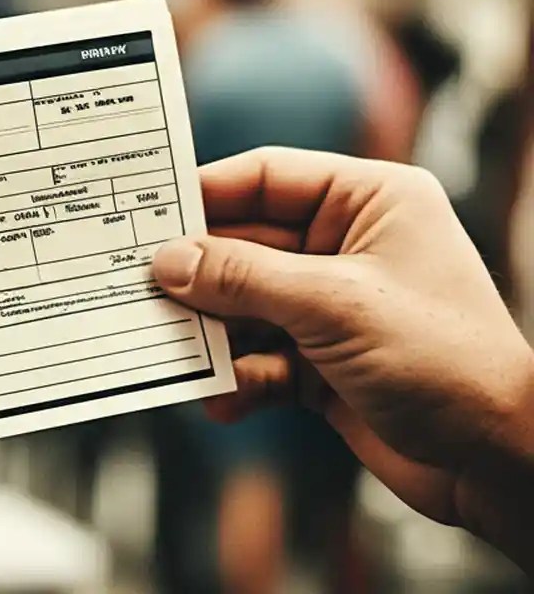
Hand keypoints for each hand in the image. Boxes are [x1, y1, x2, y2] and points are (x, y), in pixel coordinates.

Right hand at [152, 147, 533, 569]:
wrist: (496, 460)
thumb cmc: (445, 360)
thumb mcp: (333, 304)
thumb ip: (242, 277)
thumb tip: (169, 261)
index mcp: (369, 202)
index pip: (267, 178)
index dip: (206, 194)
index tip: (147, 215)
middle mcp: (347, 247)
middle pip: (245, 245)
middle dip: (199, 275)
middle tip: (141, 291)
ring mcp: (331, 307)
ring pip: (243, 306)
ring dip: (212, 333)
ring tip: (176, 351)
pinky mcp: (321, 362)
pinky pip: (258, 359)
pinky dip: (238, 379)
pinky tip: (224, 399)